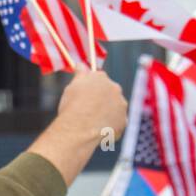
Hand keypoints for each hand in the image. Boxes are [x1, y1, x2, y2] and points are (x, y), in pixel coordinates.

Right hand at [30, 68, 127, 186]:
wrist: (80, 129)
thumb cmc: (73, 107)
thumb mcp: (72, 86)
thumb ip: (80, 74)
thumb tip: (80, 64)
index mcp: (101, 78)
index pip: (98, 78)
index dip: (91, 88)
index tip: (86, 95)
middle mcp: (115, 88)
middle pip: (109, 93)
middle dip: (101, 100)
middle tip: (88, 110)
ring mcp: (121, 105)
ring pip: (115, 108)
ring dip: (108, 113)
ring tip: (93, 123)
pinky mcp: (123, 122)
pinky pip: (118, 123)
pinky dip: (111, 127)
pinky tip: (99, 131)